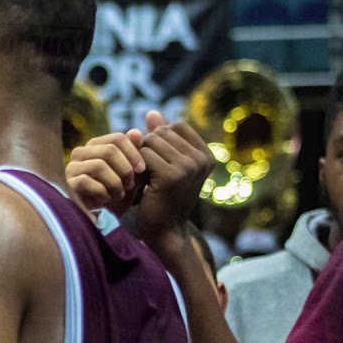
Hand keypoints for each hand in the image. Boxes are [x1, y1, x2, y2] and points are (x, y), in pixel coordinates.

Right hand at [66, 131, 145, 216]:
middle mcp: (81, 152)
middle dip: (125, 170)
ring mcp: (72, 167)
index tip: (142, 169)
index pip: (117, 138)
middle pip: (109, 150)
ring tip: (119, 194)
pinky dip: (102, 193)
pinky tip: (105, 200)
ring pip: (99, 166)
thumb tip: (135, 131)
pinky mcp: (69, 183)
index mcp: (96, 145)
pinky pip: (87, 182)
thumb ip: (135, 151)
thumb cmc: (119, 191)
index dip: (133, 153)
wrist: (106, 218)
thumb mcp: (131, 171)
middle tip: (131, 185)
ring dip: (115, 183)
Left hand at [135, 111, 214, 248]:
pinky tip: (139, 182)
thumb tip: (151, 112)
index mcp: (205, 154)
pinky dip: (136, 166)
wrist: (163, 230)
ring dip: (140, 157)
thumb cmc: (161, 196)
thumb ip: (160, 138)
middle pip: (162, 132)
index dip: (159, 138)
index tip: (155, 161)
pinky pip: (144, 155)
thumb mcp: (165, 163)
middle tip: (145, 171)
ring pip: (151, 142)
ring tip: (143, 176)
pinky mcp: (172, 175)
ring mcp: (189, 166)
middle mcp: (202, 159)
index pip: (176, 126)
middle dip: (147, 148)